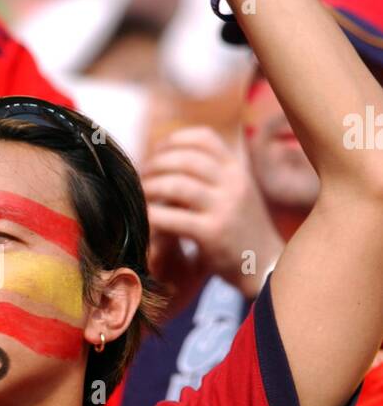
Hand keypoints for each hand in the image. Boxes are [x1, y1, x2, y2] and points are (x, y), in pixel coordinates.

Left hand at [142, 127, 283, 296]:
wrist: (265, 267)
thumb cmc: (241, 230)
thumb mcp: (236, 194)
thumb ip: (211, 177)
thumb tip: (167, 162)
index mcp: (237, 170)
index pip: (204, 138)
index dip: (175, 140)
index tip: (156, 150)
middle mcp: (234, 184)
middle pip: (185, 159)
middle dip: (156, 164)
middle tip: (139, 176)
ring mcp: (225, 208)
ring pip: (176, 185)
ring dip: (150, 187)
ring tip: (139, 195)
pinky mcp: (213, 234)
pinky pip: (172, 218)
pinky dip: (152, 215)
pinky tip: (145, 219)